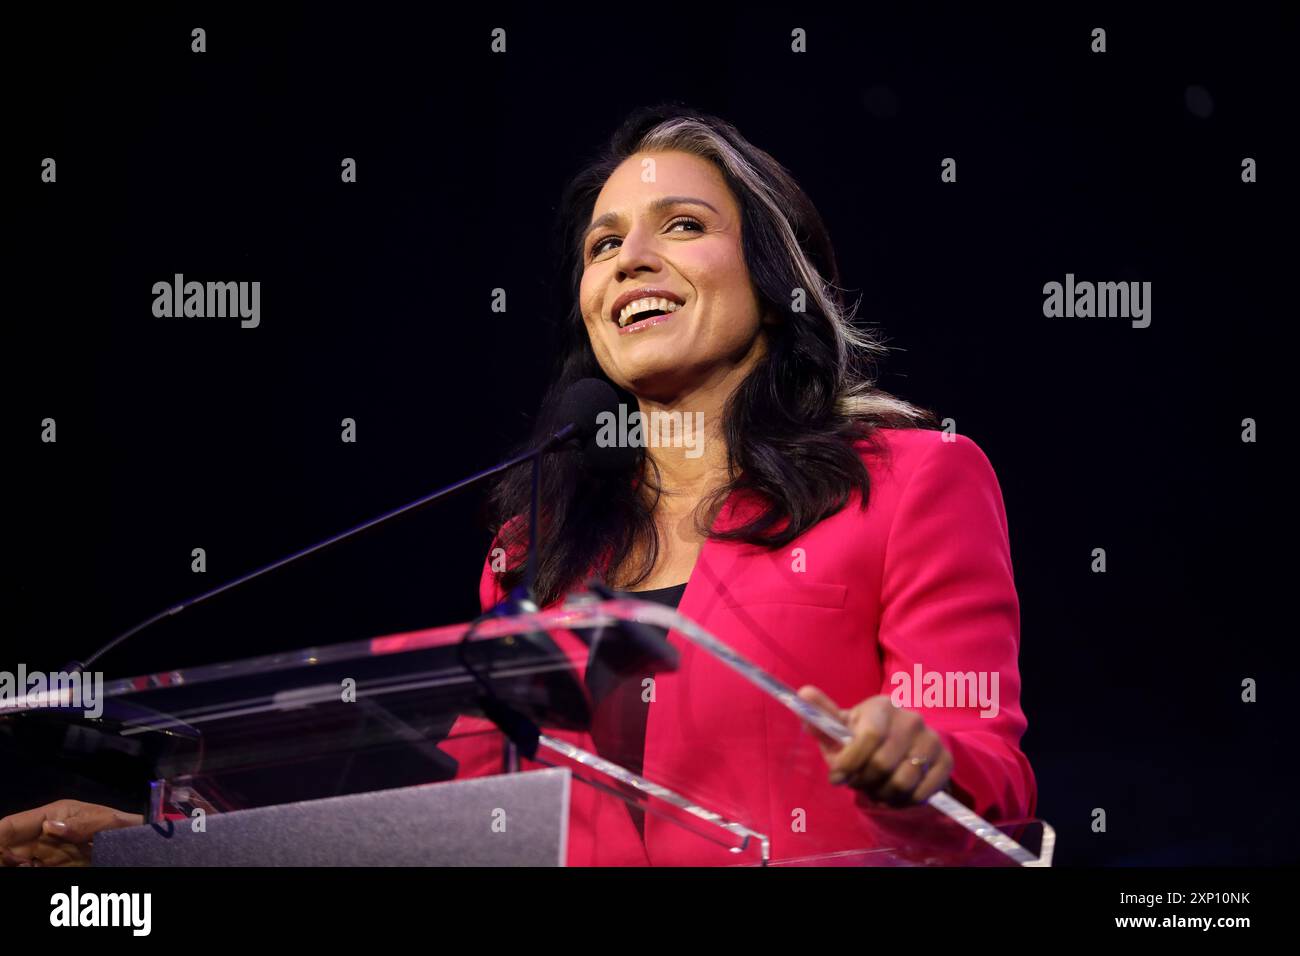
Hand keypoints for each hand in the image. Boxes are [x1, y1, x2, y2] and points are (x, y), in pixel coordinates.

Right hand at [0, 799, 142, 866]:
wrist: (138, 840)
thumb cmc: (122, 825)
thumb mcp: (107, 821)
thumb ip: (81, 824)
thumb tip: (50, 826)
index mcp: (52, 815)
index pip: (13, 824)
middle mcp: (44, 833)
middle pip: (9, 845)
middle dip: (4, 855)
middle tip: (19, 863)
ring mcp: (47, 852)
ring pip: (17, 860)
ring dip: (14, 864)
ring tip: (28, 866)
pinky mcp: (54, 866)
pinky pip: (31, 869)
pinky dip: (27, 871)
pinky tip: (32, 870)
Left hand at [797, 686, 953, 806]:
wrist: (906, 742)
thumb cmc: (864, 736)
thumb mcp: (842, 726)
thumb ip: (822, 717)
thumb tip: (802, 693)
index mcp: (882, 706)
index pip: (869, 737)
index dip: (850, 762)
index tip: (836, 778)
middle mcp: (910, 719)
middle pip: (883, 764)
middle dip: (863, 782)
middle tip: (857, 785)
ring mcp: (931, 739)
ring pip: (903, 782)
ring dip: (882, 795)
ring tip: (874, 791)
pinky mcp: (946, 760)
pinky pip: (923, 792)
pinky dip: (904, 801)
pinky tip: (894, 795)